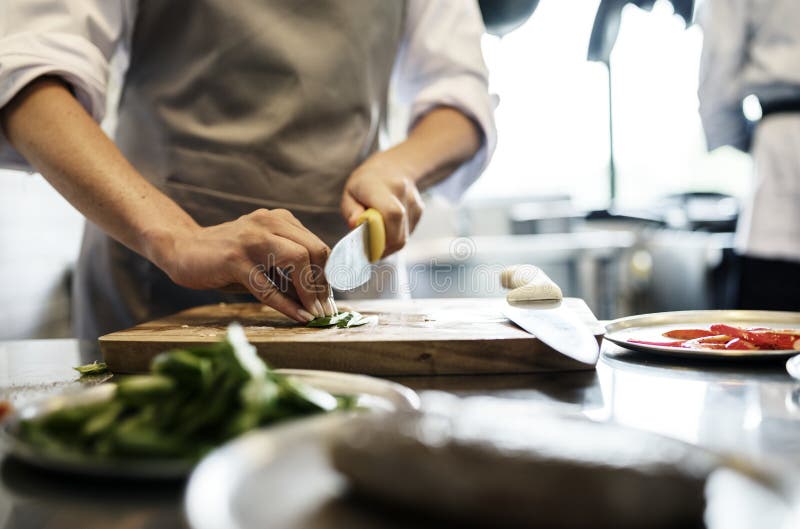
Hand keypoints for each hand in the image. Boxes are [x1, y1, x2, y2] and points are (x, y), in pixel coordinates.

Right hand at [153, 209, 333, 322]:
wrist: (182, 248)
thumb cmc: (226, 258)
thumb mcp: (263, 259)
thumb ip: (288, 273)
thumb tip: (317, 299)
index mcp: (279, 220)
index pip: (317, 245)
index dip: (327, 275)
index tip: (327, 299)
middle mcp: (269, 223)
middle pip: (314, 249)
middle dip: (323, 283)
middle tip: (323, 308)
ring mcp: (252, 240)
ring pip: (298, 260)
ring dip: (310, 291)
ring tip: (313, 313)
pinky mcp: (235, 260)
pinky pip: (268, 285)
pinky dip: (287, 304)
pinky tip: (298, 317)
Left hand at [340, 153, 423, 256]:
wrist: (394, 166)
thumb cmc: (366, 182)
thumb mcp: (350, 192)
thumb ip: (351, 209)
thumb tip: (355, 224)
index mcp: (380, 186)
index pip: (391, 214)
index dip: (381, 237)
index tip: (368, 248)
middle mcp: (401, 192)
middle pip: (399, 233)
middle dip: (384, 248)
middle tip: (371, 250)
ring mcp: (413, 202)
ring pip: (404, 237)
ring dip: (389, 243)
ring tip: (376, 234)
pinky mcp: (419, 210)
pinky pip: (407, 233)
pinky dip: (396, 236)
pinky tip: (387, 227)